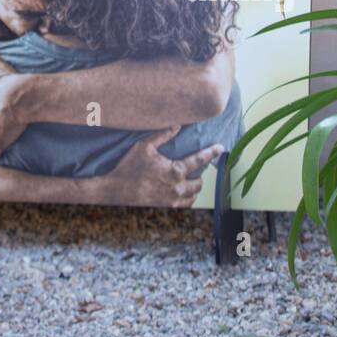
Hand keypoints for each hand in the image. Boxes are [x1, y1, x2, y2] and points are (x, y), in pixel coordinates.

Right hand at [104, 127, 222, 207]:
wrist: (116, 192)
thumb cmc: (129, 167)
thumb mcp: (143, 146)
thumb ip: (162, 135)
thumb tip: (177, 125)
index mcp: (175, 171)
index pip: (199, 160)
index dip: (211, 153)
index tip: (220, 148)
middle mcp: (178, 188)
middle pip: (199, 183)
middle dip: (198, 176)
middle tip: (193, 171)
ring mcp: (173, 202)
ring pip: (193, 197)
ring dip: (192, 189)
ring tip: (186, 182)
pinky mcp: (167, 210)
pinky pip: (184, 207)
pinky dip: (185, 200)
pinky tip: (179, 194)